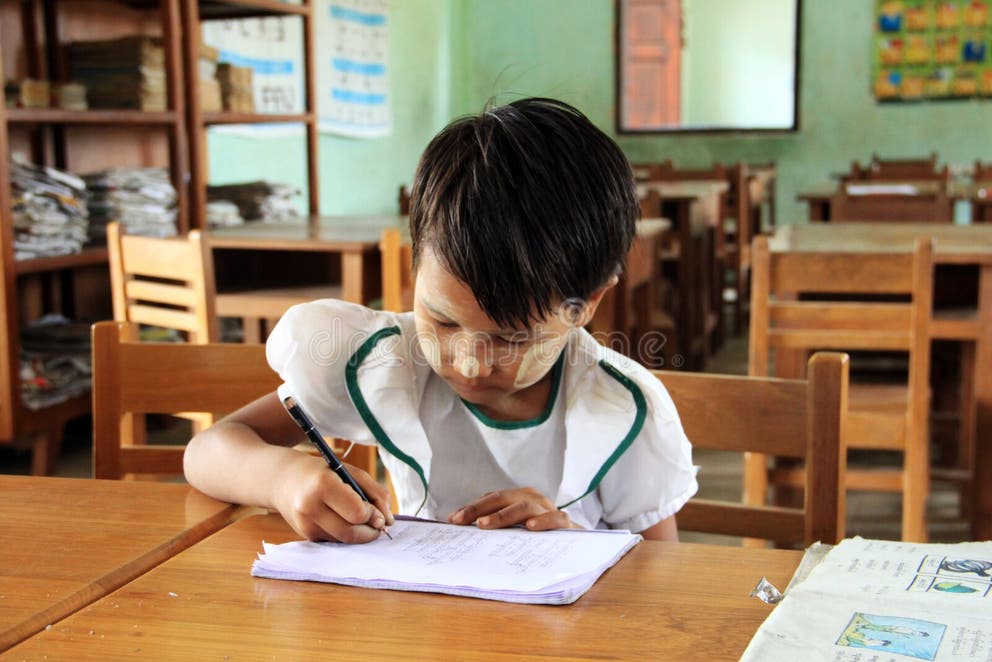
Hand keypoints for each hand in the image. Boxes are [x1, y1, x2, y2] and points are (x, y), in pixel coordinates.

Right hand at [271, 453, 393, 542]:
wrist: (282, 479)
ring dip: (359, 534)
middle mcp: (310, 507)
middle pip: (351, 532)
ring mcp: (305, 524)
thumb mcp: (350, 471)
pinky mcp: (305, 535)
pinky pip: (334, 541)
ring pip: (344, 540)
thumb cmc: (322, 472)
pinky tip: (343, 520)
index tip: (379, 513)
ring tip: (363, 520)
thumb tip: (389, 521)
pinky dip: (345, 534)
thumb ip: (375, 492)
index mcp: (323, 485)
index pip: (357, 512)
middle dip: (370, 531)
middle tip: (378, 523)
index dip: (373, 515)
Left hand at [448, 488, 579, 530]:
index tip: (453, 520)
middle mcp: (530, 498)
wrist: (574, 540)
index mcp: (517, 497)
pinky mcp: (563, 521)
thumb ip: (497, 526)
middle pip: (501, 498)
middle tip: (463, 522)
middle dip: (479, 510)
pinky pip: (554, 518)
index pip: (490, 499)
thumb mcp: (516, 526)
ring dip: (503, 516)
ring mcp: (547, 507)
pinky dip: (543, 521)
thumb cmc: (539, 532)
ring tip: (485, 525)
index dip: (471, 509)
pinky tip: (531, 527)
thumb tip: (465, 531)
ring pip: (523, 507)